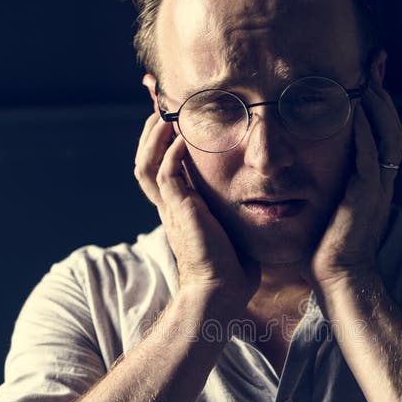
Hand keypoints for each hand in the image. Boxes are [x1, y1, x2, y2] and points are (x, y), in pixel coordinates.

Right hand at [134, 114, 258, 310]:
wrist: (222, 291)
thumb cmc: (231, 267)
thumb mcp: (230, 228)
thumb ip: (232, 210)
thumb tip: (257, 197)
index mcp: (178, 210)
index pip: (159, 171)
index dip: (159, 147)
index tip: (169, 122)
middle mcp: (169, 207)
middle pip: (144, 163)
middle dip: (149, 135)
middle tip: (160, 110)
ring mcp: (172, 209)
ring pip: (145, 166)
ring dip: (153, 140)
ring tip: (166, 117)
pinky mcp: (180, 211)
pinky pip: (165, 175)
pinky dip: (171, 154)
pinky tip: (182, 139)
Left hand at [309, 82, 401, 293]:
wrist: (340, 278)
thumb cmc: (328, 247)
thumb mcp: (332, 207)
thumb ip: (331, 184)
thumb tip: (308, 166)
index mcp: (376, 181)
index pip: (384, 132)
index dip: (379, 103)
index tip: (368, 74)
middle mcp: (383, 181)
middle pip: (393, 126)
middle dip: (383, 92)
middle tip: (374, 61)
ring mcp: (378, 189)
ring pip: (388, 137)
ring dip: (378, 107)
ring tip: (367, 80)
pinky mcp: (366, 198)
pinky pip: (370, 159)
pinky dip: (364, 134)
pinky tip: (353, 113)